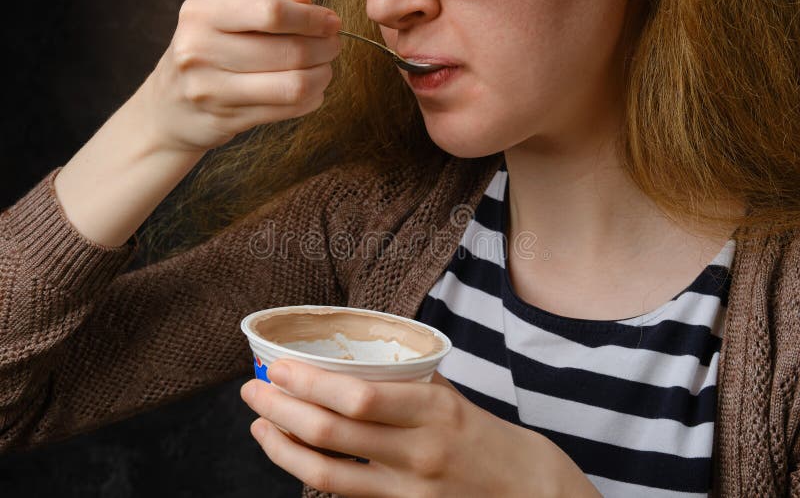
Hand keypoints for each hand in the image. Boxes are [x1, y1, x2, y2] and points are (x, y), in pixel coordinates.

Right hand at [140, 0, 341, 153]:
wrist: (169, 106)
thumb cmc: (205, 51)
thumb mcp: (224, 16)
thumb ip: (265, 2)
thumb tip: (306, 0)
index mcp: (203, 12)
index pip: (271, 12)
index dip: (311, 18)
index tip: (331, 22)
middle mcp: (201, 49)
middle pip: (289, 50)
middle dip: (325, 47)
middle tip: (334, 45)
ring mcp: (213, 89)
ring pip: (294, 85)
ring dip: (322, 75)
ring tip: (326, 68)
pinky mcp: (228, 119)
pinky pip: (287, 110)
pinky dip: (311, 99)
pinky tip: (312, 90)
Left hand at [240, 359, 600, 497]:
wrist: (525, 488)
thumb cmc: (481, 433)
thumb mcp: (447, 396)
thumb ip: (400, 384)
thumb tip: (342, 367)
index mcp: (432, 409)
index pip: (357, 396)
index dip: (308, 383)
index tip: (276, 367)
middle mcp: (418, 451)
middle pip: (331, 433)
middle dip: (280, 410)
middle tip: (252, 391)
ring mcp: (408, 490)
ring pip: (326, 473)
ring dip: (281, 447)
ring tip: (258, 425)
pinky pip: (342, 494)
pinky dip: (308, 472)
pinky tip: (291, 455)